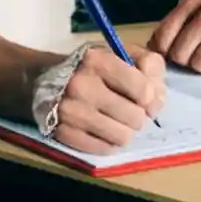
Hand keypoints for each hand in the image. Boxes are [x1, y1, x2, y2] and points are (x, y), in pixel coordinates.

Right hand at [51, 44, 166, 153]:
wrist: (43, 80)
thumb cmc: (91, 67)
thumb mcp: (120, 53)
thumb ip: (148, 64)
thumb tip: (157, 96)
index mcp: (98, 61)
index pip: (143, 89)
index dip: (151, 96)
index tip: (145, 96)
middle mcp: (82, 86)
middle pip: (135, 117)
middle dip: (139, 115)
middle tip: (131, 110)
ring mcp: (71, 112)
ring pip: (122, 136)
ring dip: (126, 130)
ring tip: (118, 121)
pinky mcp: (63, 133)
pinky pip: (104, 149)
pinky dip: (110, 141)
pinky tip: (105, 130)